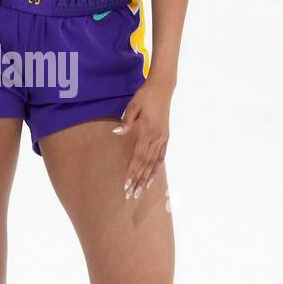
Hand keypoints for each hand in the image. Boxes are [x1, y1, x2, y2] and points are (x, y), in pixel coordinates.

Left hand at [113, 74, 173, 199]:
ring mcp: (162, 138)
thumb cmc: (145, 96)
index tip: (126, 184)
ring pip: (154, 163)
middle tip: (131, 195)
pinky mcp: (165, 137)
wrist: (162, 88)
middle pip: (145, 164)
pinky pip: (161, 156)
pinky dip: (156, 168)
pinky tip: (153, 177)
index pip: (138, 157)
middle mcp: (156, 138)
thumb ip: (126, 121)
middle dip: (138, 180)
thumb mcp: (133, 105)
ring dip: (147, 178)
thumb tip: (117, 132)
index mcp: (147, 131)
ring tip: (141, 191)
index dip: (132, 172)